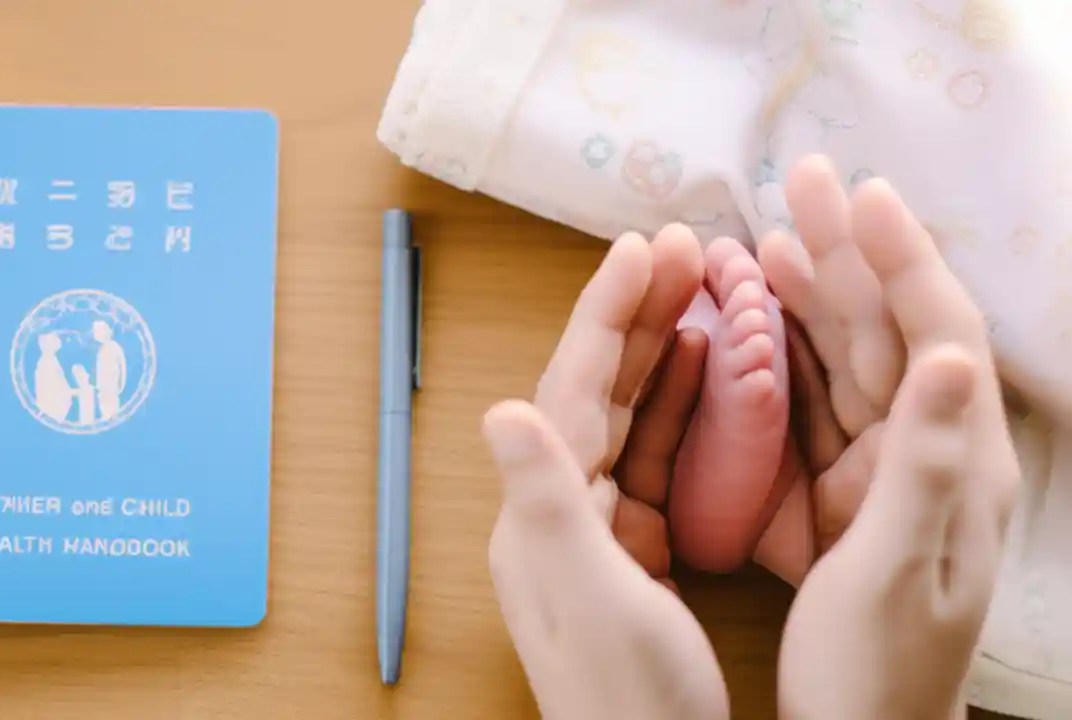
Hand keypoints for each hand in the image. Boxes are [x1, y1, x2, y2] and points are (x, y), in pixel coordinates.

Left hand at [483, 227, 728, 719]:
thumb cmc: (628, 698)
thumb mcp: (592, 597)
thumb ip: (546, 503)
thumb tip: (500, 410)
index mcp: (540, 513)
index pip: (571, 390)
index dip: (604, 314)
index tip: (637, 248)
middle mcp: (559, 509)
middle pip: (599, 389)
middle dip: (635, 314)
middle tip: (678, 247)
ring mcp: (598, 527)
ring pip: (630, 415)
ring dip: (661, 350)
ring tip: (698, 288)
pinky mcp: (634, 548)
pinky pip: (658, 456)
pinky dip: (684, 409)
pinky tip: (708, 373)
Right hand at [764, 158, 1019, 716]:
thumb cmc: (879, 667)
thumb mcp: (899, 570)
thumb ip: (926, 464)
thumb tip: (950, 354)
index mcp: (956, 464)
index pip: (938, 334)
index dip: (903, 259)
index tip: (862, 195)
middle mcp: (924, 452)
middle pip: (890, 331)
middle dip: (848, 254)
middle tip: (804, 183)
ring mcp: (878, 469)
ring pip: (846, 359)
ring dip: (811, 294)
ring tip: (770, 236)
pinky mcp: (836, 490)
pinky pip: (809, 403)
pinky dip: (781, 354)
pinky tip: (755, 321)